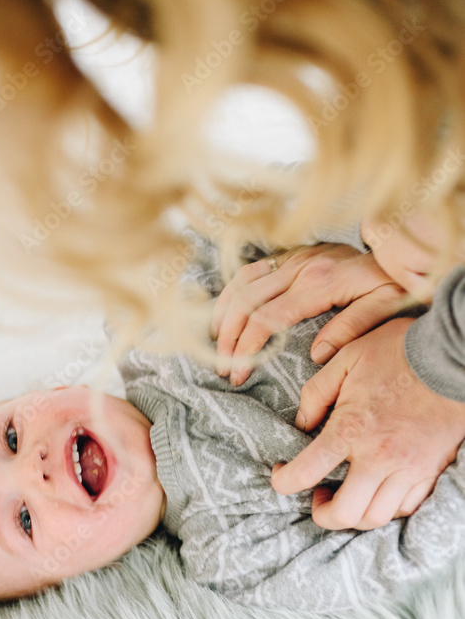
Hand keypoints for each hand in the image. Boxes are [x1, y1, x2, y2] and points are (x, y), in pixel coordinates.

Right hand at [210, 243, 408, 384]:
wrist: (401, 245)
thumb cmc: (394, 281)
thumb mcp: (385, 305)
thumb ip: (352, 327)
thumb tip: (317, 354)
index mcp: (319, 281)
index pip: (267, 317)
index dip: (247, 347)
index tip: (239, 373)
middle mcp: (299, 266)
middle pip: (247, 302)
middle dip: (229, 338)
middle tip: (224, 367)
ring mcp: (292, 257)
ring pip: (242, 284)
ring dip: (223, 315)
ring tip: (217, 346)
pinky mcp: (291, 254)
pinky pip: (250, 271)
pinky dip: (231, 294)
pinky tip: (225, 315)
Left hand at [271, 318, 464, 529]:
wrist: (453, 355)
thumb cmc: (399, 351)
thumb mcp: (347, 358)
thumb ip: (317, 393)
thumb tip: (301, 423)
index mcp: (350, 429)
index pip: (305, 473)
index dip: (283, 482)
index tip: (281, 475)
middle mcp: (379, 457)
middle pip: (344, 514)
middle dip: (322, 514)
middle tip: (318, 497)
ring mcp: (409, 468)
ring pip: (376, 517)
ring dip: (355, 515)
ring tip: (347, 495)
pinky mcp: (431, 470)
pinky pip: (407, 507)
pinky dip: (387, 507)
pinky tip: (378, 490)